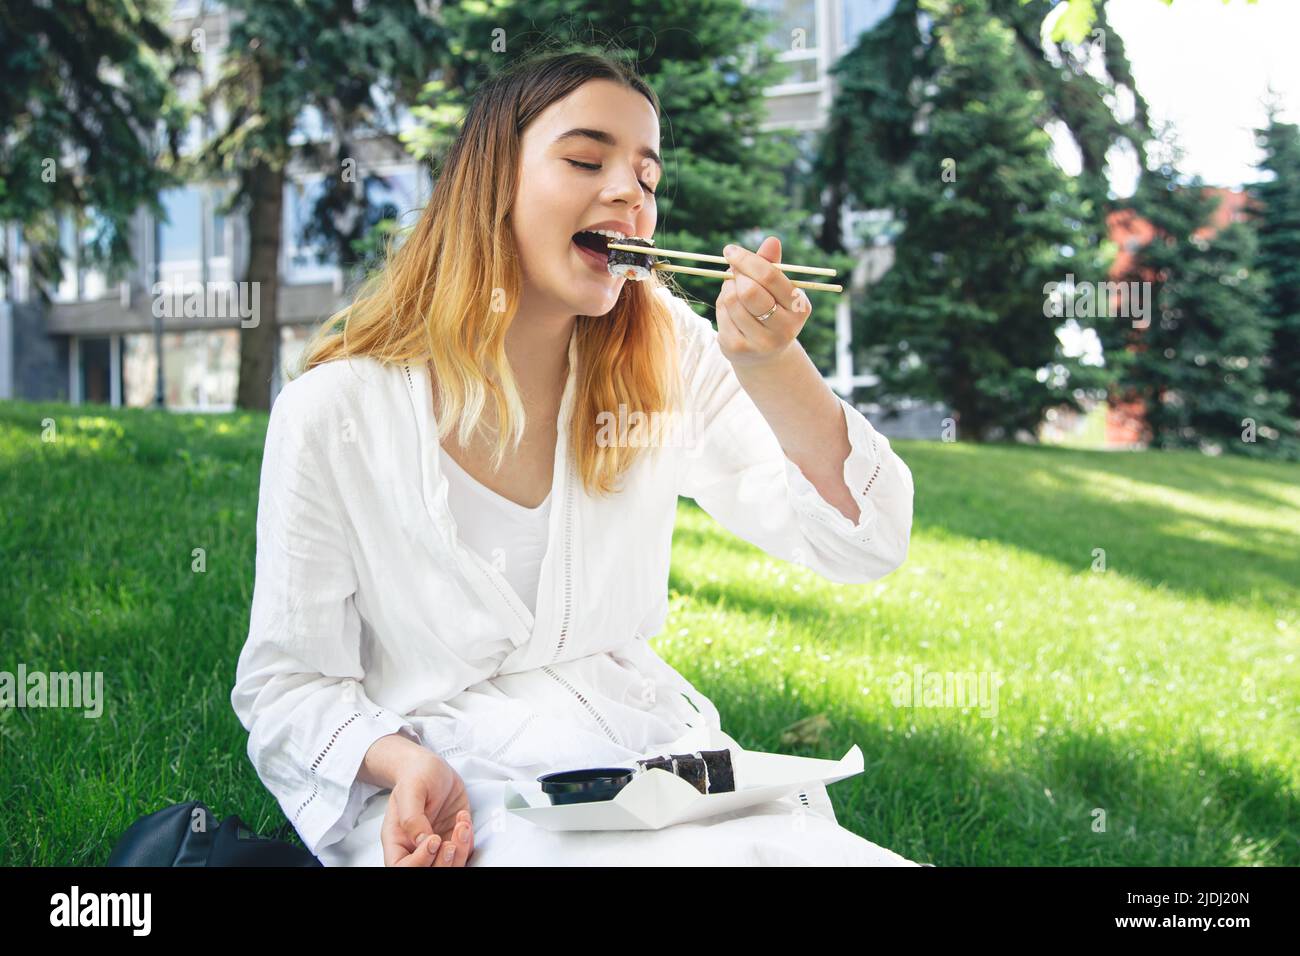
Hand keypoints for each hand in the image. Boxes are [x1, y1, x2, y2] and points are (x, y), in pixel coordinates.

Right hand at [380, 751, 474, 866]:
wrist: (433, 767)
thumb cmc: (417, 775)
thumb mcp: (411, 790)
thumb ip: (412, 817)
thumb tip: (421, 841)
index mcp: (398, 840)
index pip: (401, 867)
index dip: (418, 862)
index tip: (432, 840)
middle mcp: (416, 847)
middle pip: (428, 872)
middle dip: (443, 862)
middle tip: (450, 842)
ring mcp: (436, 845)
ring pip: (449, 866)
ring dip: (460, 852)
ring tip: (462, 825)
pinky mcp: (453, 838)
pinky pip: (464, 852)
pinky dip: (468, 841)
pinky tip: (463, 818)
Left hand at [717, 235, 812, 368]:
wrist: (765, 354)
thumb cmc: (772, 309)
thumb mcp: (777, 288)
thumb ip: (772, 265)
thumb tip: (772, 240)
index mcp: (799, 307)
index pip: (770, 277)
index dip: (747, 260)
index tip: (730, 250)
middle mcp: (784, 328)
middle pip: (749, 291)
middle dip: (737, 275)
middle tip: (733, 270)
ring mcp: (760, 342)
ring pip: (731, 300)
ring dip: (728, 288)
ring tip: (735, 290)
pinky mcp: (738, 349)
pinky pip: (721, 314)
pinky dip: (722, 305)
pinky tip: (731, 310)